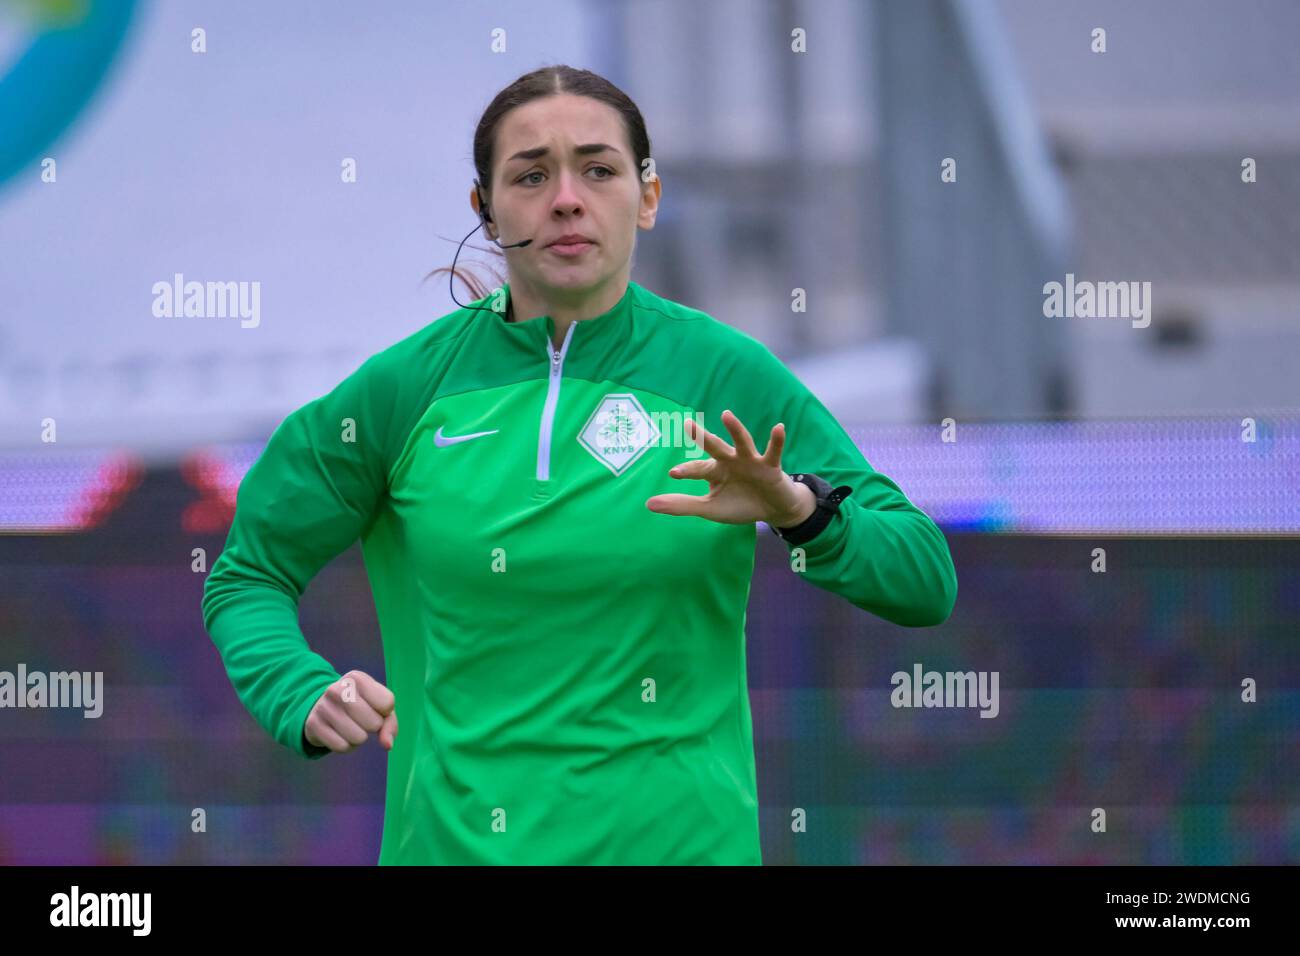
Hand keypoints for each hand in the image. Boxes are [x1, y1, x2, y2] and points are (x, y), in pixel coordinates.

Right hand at [304, 670, 397, 753]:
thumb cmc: (360, 705)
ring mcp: (323, 706)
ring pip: (358, 738)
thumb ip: (389, 724)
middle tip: (362, 719)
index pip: (387, 703)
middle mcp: (337, 688)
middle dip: (373, 727)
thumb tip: (387, 745)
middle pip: (374, 723)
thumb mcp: (378, 707)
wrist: (324, 706)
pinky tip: (340, 734)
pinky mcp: (313, 724)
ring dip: (359, 738)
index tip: (375, 706)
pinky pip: (342, 747)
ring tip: (351, 727)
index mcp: (357, 678)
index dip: (385, 712)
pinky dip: (346, 746)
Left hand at [645, 409, 815, 526]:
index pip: (698, 469)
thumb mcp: (710, 509)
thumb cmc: (740, 505)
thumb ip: (682, 505)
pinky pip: (773, 451)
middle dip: (702, 437)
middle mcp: (731, 461)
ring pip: (742, 442)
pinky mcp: (770, 466)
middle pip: (715, 447)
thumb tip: (648, 504)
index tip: (674, 473)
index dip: (687, 471)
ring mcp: (751, 461)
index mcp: (715, 471)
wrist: (773, 509)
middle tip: (687, 425)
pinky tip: (778, 427)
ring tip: (726, 415)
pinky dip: (776, 440)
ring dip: (735, 429)